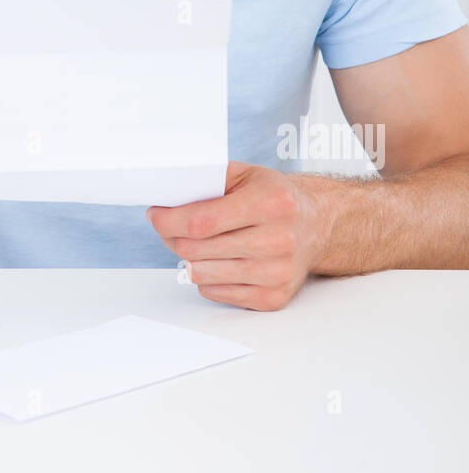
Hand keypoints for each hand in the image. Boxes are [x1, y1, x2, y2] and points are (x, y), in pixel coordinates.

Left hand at [146, 161, 326, 310]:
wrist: (317, 227)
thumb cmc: (275, 198)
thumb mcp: (247, 175)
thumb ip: (209, 180)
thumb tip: (167, 197)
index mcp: (271, 203)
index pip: (202, 221)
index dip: (169, 220)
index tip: (155, 215)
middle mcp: (277, 240)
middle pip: (197, 249)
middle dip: (172, 237)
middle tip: (168, 227)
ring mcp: (277, 273)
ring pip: (203, 274)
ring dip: (188, 258)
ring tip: (191, 243)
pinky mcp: (273, 298)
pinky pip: (216, 293)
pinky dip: (206, 277)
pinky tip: (214, 261)